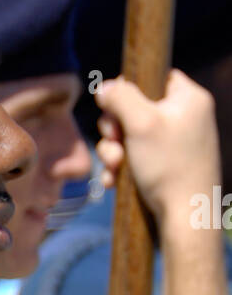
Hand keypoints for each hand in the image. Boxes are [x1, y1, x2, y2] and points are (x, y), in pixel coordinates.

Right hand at [95, 70, 220, 225]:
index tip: (115, 108)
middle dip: (115, 128)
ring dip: (113, 151)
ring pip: (132, 136)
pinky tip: (114, 181)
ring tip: (115, 167)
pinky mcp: (168, 166)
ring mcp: (177, 144)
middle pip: (137, 107)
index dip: (129, 90)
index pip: (154, 77)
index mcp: (190, 99)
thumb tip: (104, 87)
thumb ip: (120, 97)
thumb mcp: (140, 123)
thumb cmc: (169, 167)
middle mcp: (187, 118)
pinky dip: (122, 168)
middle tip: (114, 141)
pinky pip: (138, 158)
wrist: (186, 218)